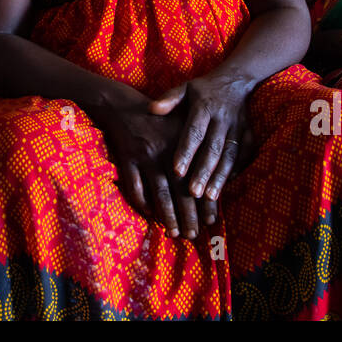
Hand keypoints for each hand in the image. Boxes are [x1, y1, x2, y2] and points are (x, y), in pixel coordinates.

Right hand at [96, 95, 210, 239]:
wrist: (124, 105)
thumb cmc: (159, 120)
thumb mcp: (182, 127)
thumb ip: (198, 150)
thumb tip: (216, 181)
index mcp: (183, 145)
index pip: (198, 179)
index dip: (205, 202)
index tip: (212, 221)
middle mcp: (166, 152)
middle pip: (180, 191)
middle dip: (188, 216)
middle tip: (194, 235)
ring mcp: (145, 156)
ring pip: (159, 194)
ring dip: (168, 216)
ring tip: (174, 233)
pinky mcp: (126, 159)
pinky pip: (134, 187)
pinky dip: (141, 202)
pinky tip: (149, 214)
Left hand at [150, 71, 252, 206]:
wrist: (236, 80)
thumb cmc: (203, 89)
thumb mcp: (185, 88)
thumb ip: (169, 99)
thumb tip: (151, 109)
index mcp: (204, 107)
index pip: (194, 131)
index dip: (186, 151)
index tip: (177, 171)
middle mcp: (222, 119)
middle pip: (213, 148)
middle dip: (203, 172)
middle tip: (193, 193)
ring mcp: (238, 127)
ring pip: (230, 155)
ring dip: (220, 177)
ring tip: (209, 197)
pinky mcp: (248, 134)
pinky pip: (244, 155)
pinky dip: (236, 170)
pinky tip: (225, 186)